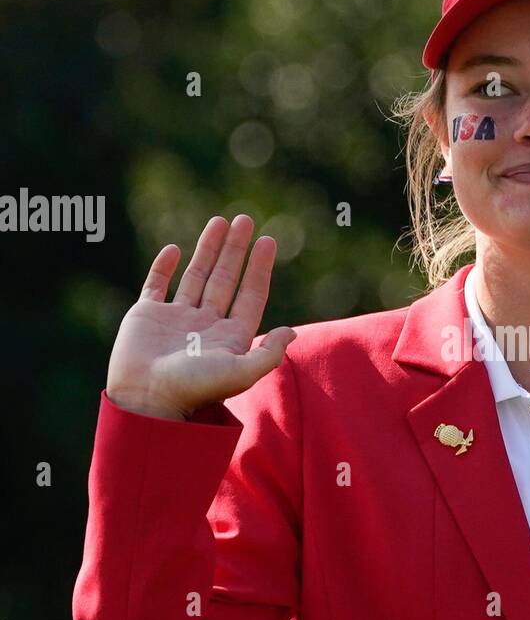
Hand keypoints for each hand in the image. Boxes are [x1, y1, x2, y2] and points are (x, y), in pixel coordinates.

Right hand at [106, 214, 296, 419]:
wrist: (146, 400)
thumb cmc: (194, 389)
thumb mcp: (240, 373)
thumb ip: (269, 353)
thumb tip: (293, 332)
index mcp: (229, 337)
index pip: (250, 295)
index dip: (260, 268)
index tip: (267, 241)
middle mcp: (205, 325)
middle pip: (225, 279)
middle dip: (236, 250)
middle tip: (245, 220)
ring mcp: (175, 319)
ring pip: (196, 275)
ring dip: (208, 250)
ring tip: (219, 221)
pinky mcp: (145, 316)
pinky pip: (156, 285)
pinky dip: (164, 266)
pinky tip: (174, 249)